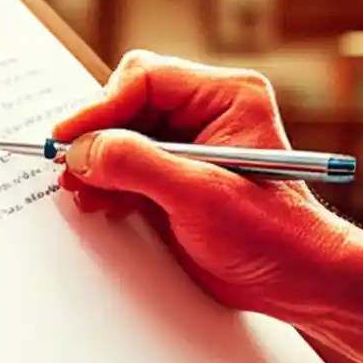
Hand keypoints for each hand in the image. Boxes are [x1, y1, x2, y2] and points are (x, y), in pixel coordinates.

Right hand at [54, 50, 356, 322]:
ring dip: (97, 163)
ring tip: (83, 191)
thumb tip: (83, 150)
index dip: (101, 107)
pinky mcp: (175, 177)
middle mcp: (206, 112)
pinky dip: (107, 183)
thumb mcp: (201, 197)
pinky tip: (100, 204)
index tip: (69, 138)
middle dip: (97, 138)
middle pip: (128, 104)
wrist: (293, 282)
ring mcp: (189, 145)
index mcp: (226, 97)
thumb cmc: (271, 236)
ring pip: (122, 136)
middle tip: (71, 168)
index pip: (146, 80)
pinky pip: (127, 166)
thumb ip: (139, 165)